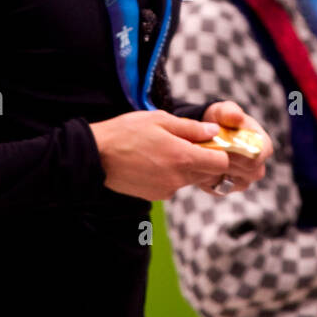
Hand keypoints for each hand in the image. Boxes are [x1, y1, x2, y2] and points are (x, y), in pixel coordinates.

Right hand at [88, 110, 229, 200]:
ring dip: (184, 167)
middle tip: (186, 143)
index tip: (210, 142)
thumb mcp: (159, 120)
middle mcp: (178, 179)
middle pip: (207, 173)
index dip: (219, 152)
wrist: (96, 155)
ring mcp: (166, 190)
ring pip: (188, 180)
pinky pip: (172, 185)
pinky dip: (169, 175)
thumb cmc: (126, 132)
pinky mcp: (154, 196)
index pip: (221, 163)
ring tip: (163, 151)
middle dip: (203, 160)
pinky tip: (152, 162)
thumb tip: (213, 131)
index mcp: (183, 157)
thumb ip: (191, 128)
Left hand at [199, 100, 272, 195]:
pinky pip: (217, 188)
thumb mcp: (224, 111)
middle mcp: (257, 167)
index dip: (239, 153)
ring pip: (230, 182)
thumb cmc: (221, 119)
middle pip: (245, 173)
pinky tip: (200, 165)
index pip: (256, 157)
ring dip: (215, 170)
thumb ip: (230, 112)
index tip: (221, 144)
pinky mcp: (226, 189)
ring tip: (202, 156)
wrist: (207, 133)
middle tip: (207, 151)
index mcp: (263, 146)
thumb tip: (237, 118)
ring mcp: (243, 180)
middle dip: (225, 162)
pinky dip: (206, 178)